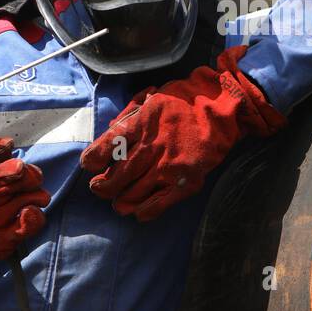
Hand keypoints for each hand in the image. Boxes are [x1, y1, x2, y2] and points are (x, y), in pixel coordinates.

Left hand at [80, 46, 286, 221]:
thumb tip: (110, 135)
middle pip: (115, 178)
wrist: (220, 106)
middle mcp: (151, 148)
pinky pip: (157, 205)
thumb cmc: (184, 101)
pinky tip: (138, 212)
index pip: (104, 149)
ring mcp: (168, 167)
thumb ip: (128, 118)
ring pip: (132, 194)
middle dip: (102, 187)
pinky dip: (143, 212)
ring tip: (117, 202)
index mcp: (139, 125)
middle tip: (99, 188)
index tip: (91, 165)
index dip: (92, 161)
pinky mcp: (185, 181)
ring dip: (120, 201)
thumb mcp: (151, 99)